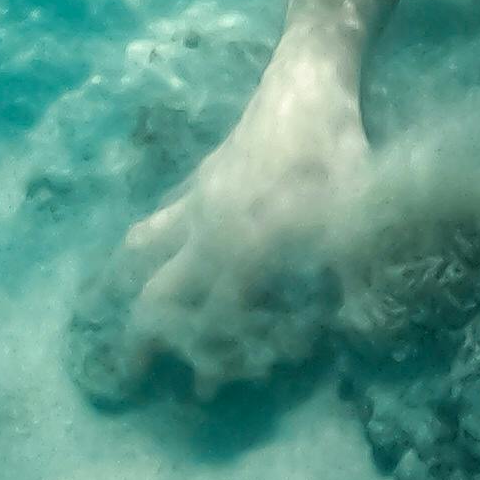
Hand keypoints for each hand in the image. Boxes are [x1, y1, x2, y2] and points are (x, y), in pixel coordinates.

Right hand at [99, 78, 370, 397]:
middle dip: (143, 336)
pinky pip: (162, 215)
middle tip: (132, 371)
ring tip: (115, 310)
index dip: (209, 361)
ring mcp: (197, 202)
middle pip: (159, 295)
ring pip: (144, 249)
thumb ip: (357, 278)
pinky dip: (148, 239)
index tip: (202, 394)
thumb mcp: (360, 217)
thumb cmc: (338, 154)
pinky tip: (146, 250)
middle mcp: (208, 233)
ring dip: (129, 283)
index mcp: (245, 251)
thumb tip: (365, 330)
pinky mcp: (200, 177)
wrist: (307, 86)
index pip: (214, 322)